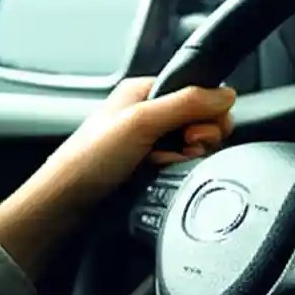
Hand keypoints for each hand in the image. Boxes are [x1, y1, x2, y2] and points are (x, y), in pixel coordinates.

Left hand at [0, 78, 235, 278]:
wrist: (67, 203)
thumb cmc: (88, 158)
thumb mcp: (141, 121)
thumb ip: (186, 104)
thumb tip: (226, 95)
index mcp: (146, 90)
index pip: (201, 93)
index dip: (207, 114)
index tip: (192, 132)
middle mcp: (150, 113)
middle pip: (202, 122)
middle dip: (196, 141)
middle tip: (175, 151)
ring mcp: (151, 143)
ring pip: (194, 149)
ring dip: (183, 161)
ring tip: (158, 166)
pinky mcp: (151, 168)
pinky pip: (181, 168)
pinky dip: (175, 174)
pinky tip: (158, 178)